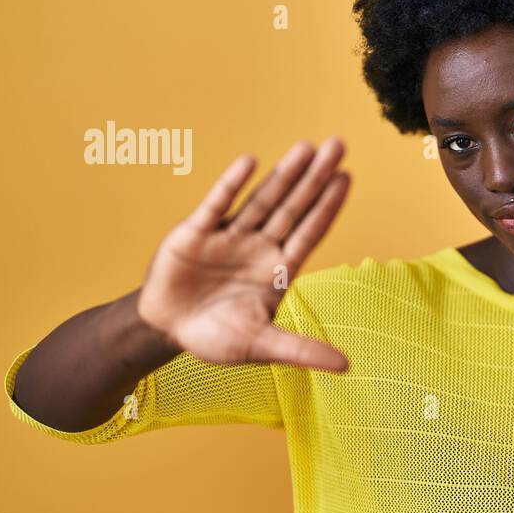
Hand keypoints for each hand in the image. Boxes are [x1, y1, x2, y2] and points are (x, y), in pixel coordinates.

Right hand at [136, 137, 352, 371]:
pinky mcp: (196, 233)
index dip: (328, 206)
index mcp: (278, 270)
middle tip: (339, 145)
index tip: (347, 177)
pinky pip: (216, 205)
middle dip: (315, 178)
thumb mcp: (262, 345)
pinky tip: (250, 162)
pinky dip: (231, 185)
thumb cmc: (217, 337)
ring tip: (306, 147)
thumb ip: (301, 351)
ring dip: (283, 175)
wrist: (166, 329)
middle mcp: (259, 247)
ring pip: (262, 200)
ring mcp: (229, 237)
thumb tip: (346, 367)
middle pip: (293, 207)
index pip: (310, 232)